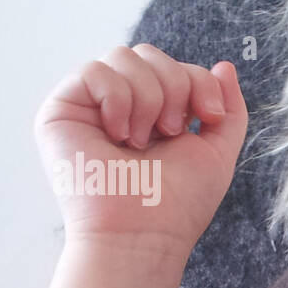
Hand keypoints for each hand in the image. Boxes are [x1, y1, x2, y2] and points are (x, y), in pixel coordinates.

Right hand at [34, 44, 247, 259]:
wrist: (143, 233)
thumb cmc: (178, 203)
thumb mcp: (217, 151)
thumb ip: (227, 109)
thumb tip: (224, 65)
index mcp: (154, 114)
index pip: (175, 66)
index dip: (198, 82)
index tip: (208, 117)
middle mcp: (120, 107)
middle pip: (149, 53)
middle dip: (174, 86)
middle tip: (171, 132)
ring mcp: (89, 108)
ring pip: (123, 56)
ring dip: (148, 98)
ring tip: (142, 141)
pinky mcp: (60, 111)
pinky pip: (94, 70)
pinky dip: (117, 100)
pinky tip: (118, 137)